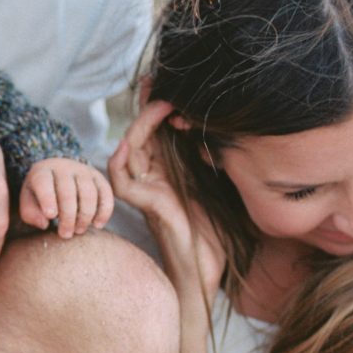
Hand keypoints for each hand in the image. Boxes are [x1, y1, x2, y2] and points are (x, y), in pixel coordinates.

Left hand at [20, 159, 113, 238]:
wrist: (58, 176)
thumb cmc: (40, 196)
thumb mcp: (28, 202)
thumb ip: (30, 213)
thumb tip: (44, 222)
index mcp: (42, 171)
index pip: (44, 182)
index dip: (47, 199)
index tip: (51, 216)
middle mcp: (64, 167)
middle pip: (68, 192)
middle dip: (68, 216)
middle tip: (65, 234)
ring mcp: (83, 171)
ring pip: (88, 193)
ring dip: (85, 216)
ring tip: (78, 230)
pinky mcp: (99, 178)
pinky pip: (105, 194)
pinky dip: (104, 211)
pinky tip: (97, 224)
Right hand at [108, 99, 225, 306]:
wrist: (210, 270)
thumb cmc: (218, 233)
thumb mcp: (224, 184)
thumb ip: (219, 157)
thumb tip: (232, 124)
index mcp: (171, 169)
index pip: (160, 128)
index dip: (162, 104)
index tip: (176, 84)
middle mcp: (154, 175)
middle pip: (143, 131)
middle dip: (150, 104)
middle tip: (160, 82)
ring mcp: (146, 189)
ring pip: (130, 147)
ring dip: (142, 124)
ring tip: (159, 105)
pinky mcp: (143, 204)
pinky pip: (120, 178)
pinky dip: (121, 159)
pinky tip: (133, 141)